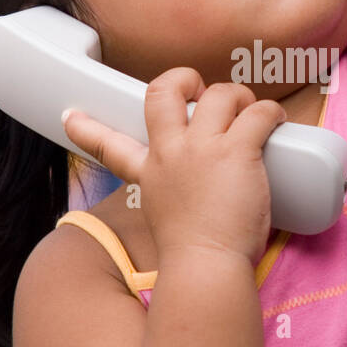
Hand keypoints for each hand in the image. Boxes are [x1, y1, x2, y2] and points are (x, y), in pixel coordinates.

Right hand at [61, 68, 286, 263]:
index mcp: (149, 172)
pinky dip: (271, 112)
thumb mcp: (165, 220)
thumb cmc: (194, 255)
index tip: (70, 116)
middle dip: (185, 79)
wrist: (205, 267)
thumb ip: (171, 199)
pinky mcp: (236, 152)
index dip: (87, 128)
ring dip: (241, 97)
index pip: (109, 144)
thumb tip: (191, 200)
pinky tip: (276, 122)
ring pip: (221, 94)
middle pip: (164, 90)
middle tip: (205, 92)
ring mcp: (202, 149)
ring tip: (252, 115)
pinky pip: (258, 112)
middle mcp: (170, 152)